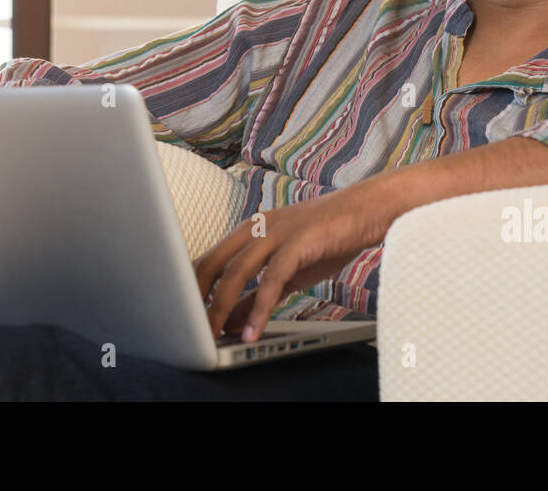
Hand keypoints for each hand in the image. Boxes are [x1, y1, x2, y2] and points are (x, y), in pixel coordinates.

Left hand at [191, 179, 396, 341]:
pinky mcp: (297, 243)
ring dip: (221, 307)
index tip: (183, 314)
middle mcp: (255, 227)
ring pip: (236, 272)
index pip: (207, 259)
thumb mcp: (286, 271)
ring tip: (214, 335)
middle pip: (212, 264)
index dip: (191, 288)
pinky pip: (271, 280)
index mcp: (248, 230)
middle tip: (190, 329)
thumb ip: (257, 293)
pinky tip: (254, 330)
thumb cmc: (326, 239)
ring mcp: (275, 233)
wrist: (365, 212)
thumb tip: (233, 319)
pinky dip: (260, 308)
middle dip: (196, 298)